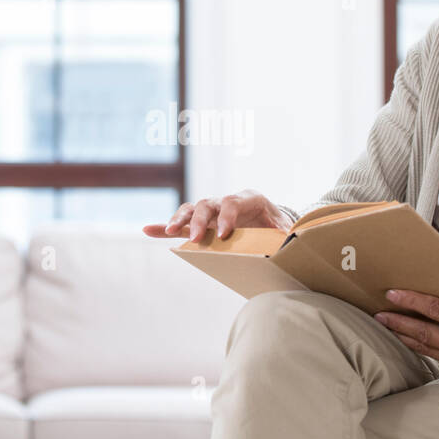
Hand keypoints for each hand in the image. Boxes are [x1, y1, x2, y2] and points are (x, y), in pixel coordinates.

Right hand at [142, 190, 293, 242]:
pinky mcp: (202, 224)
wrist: (271, 220)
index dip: (227, 216)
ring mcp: (212, 212)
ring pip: (191, 209)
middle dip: (201, 220)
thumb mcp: (285, 227)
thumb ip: (286, 233)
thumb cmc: (278, 224)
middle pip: (208, 203)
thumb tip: (290, 240)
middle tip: (198, 239)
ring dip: (179, 219)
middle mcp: (226, 202)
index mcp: (248, 198)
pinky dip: (164, 226)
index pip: (232, 202)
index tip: (224, 235)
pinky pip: (182, 224)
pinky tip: (148, 229)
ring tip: (171, 231)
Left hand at [373, 289, 438, 373]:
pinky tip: (409, 339)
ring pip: (425, 348)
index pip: (435, 310)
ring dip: (403, 336)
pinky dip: (420, 348)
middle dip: (397, 322)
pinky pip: (437, 358)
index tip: (392, 294)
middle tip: (379, 314)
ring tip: (387, 325)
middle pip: (422, 333)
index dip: (410, 301)